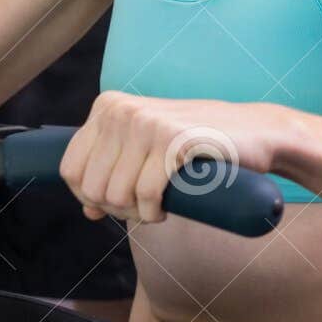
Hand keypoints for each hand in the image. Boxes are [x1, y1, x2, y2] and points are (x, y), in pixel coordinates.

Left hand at [59, 92, 283, 225]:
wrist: (251, 132)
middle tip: (142, 208)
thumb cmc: (195, 146)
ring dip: (136, 214)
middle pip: (92, 187)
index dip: (89, 198)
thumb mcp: (145, 153)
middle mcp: (120, 110)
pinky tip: (165, 210)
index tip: (118, 204)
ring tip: (156, 207)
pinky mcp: (172, 140)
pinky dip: (153, 213)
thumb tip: (87, 209)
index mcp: (107, 107)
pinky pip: (145, 195)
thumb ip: (112, 172)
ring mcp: (146, 123)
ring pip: (116, 195)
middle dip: (115, 209)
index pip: (70, 169)